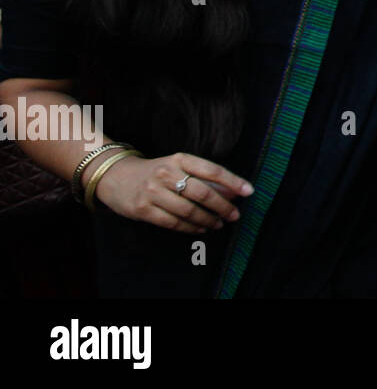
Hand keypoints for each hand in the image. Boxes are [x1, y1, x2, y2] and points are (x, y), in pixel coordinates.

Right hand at [92, 152, 251, 233]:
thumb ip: (203, 178)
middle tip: (234, 215)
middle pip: (202, 193)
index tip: (249, 191)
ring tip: (219, 224)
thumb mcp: (179, 166)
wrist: (116, 176)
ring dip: (208, 220)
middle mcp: (166, 173)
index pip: (212, 170)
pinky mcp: (143, 209)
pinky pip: (173, 223)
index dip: (233, 181)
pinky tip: (201, 229)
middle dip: (223, 206)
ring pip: (189, 211)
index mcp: (180, 159)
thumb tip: (232, 192)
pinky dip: (191, 228)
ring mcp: (153, 192)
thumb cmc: (156, 171)